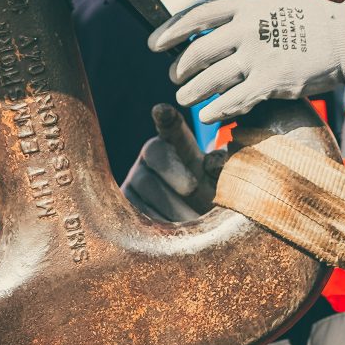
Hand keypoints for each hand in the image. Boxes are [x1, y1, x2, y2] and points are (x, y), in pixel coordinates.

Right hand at [122, 104, 213, 223]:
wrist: (193, 223)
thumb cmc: (211, 193)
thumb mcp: (218, 181)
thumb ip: (219, 169)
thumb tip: (214, 163)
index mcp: (177, 141)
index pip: (171, 126)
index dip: (166, 117)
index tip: (162, 110)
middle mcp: (151, 154)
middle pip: (156, 155)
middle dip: (175, 171)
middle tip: (193, 187)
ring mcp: (135, 177)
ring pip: (146, 185)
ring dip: (171, 203)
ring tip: (193, 220)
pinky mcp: (125, 203)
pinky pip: (136, 211)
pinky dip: (155, 223)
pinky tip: (172, 233)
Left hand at [148, 0, 344, 124]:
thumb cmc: (308, 14)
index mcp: (246, 5)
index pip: (196, 18)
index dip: (170, 32)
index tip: (154, 45)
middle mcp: (248, 28)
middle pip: (198, 51)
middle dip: (180, 68)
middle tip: (174, 78)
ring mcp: (260, 56)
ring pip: (211, 78)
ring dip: (192, 92)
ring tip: (184, 99)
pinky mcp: (273, 81)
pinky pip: (235, 99)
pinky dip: (218, 110)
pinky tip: (207, 116)